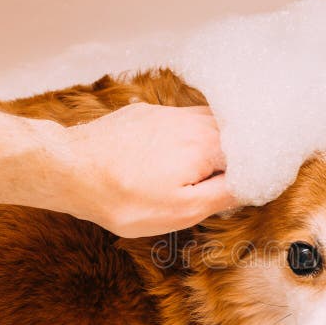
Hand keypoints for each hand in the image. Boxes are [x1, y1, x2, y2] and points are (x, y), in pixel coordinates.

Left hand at [59, 103, 237, 236]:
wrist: (70, 169)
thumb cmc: (123, 198)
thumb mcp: (181, 211)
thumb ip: (223, 195)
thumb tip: (251, 184)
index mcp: (207, 145)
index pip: (250, 151)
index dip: (255, 169)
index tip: (253, 184)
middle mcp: (192, 121)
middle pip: (232, 134)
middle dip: (237, 154)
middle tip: (231, 179)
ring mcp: (167, 113)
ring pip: (207, 124)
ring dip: (214, 144)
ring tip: (203, 170)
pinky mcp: (146, 113)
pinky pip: (181, 120)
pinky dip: (188, 136)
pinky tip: (174, 156)